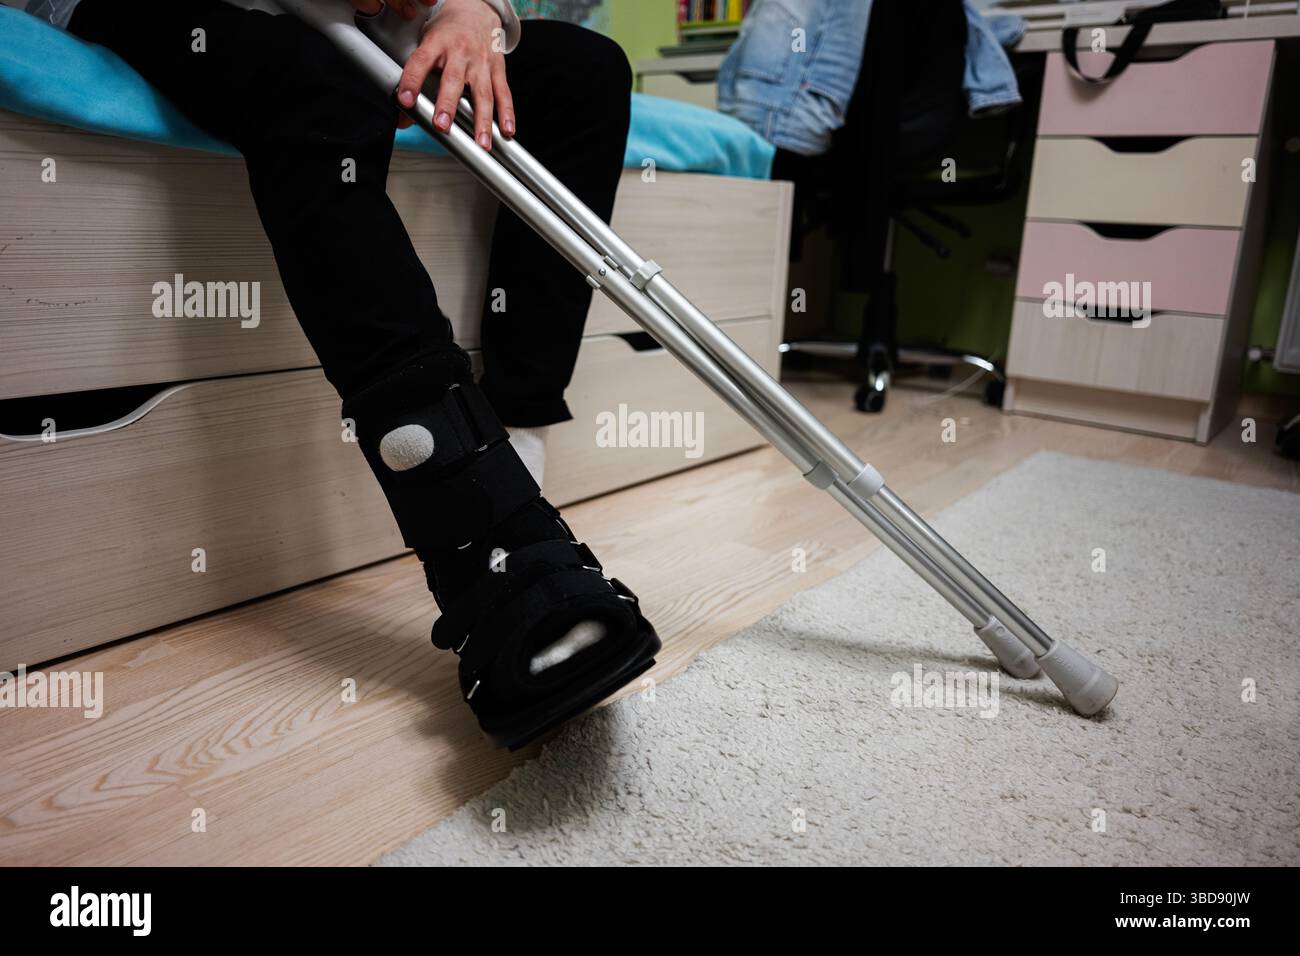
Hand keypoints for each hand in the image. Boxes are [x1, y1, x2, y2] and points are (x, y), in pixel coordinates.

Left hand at [383, 0, 514, 146]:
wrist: (477, 12)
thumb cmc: (448, 32)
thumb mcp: (427, 44)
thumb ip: (416, 78)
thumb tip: (405, 115)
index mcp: (438, 43)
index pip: (421, 61)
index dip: (412, 80)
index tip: (405, 100)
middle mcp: (461, 52)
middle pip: (454, 80)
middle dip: (447, 105)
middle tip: (442, 124)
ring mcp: (482, 62)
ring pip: (482, 93)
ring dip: (482, 120)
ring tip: (481, 143)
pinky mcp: (498, 70)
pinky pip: (503, 93)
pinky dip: (507, 114)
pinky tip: (506, 130)